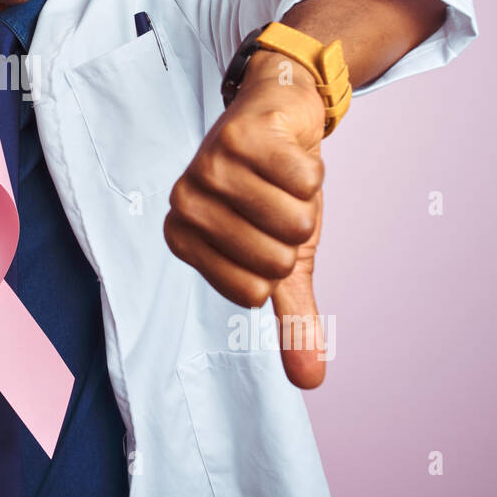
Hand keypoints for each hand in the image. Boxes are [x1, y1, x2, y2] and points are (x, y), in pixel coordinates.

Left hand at [163, 51, 328, 387]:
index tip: (264, 233)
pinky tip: (290, 151)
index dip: (277, 266)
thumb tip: (311, 380)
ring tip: (282, 178)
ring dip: (305, 200)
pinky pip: (305, 179)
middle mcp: (185, 200)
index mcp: (184, 237)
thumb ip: (291, 319)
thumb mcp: (284, 260)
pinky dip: (312, 168)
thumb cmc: (274, 191)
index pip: (251, 292)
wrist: (282, 116)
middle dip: (294, 234)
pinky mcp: (241, 132)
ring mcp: (208, 163)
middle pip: (274, 259)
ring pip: (294, 220)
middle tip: (277, 201)